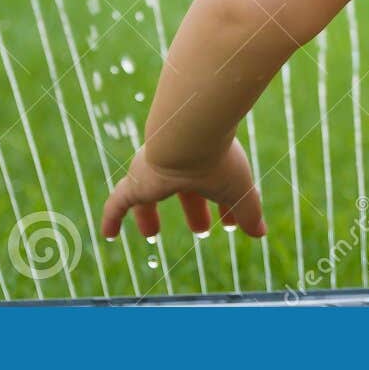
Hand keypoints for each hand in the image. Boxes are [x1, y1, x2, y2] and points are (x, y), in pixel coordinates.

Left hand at [100, 140, 265, 240]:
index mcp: (206, 162)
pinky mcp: (135, 183)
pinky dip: (112, 218)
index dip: (226, 206)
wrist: (190, 134)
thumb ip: (249, 212)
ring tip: (152, 235)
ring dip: (152, 214)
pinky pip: (117, 203)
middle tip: (201, 229)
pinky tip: (107, 235)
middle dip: (195, 210)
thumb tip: (260, 233)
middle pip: (185, 190)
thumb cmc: (219, 158)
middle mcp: (179, 164)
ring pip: (150, 195)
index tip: (231, 223)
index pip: (216, 186)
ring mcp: (154, 172)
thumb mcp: (238, 190)